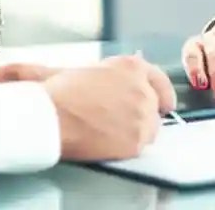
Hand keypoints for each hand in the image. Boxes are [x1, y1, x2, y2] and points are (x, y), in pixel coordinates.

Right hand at [44, 55, 176, 161]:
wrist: (51, 117)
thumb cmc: (59, 93)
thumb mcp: (81, 70)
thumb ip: (101, 72)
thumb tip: (100, 74)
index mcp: (131, 67)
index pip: (158, 80)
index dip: (161, 93)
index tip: (163, 103)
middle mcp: (143, 89)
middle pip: (154, 106)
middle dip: (141, 113)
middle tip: (119, 120)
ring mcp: (142, 117)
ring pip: (150, 128)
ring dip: (136, 131)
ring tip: (110, 132)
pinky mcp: (137, 141)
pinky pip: (140, 146)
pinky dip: (127, 147)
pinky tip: (108, 142)